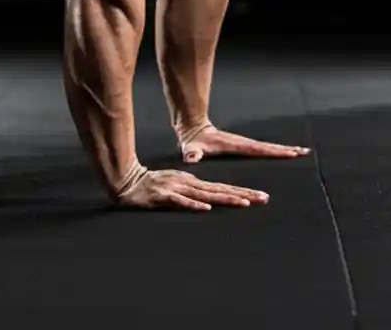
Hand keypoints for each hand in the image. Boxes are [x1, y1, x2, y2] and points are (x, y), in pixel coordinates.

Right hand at [115, 168, 269, 211]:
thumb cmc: (151, 186)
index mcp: (192, 181)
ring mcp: (176, 188)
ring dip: (224, 199)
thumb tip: (209, 201)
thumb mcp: (175, 186)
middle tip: (263, 198)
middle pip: (219, 190)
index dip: (241, 192)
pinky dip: (193, 205)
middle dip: (242, 194)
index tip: (260, 196)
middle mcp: (188, 183)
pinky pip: (180, 202)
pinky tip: (206, 209)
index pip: (221, 187)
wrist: (127, 182)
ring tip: (243, 204)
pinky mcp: (163, 196)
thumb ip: (191, 192)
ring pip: (205, 195)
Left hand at [177, 123, 310, 163]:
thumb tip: (192, 158)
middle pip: (269, 146)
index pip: (259, 149)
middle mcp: (244, 143)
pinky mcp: (243, 145)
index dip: (274, 151)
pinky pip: (262, 148)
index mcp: (237, 145)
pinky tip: (284, 153)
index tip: (290, 152)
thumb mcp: (192, 149)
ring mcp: (244, 143)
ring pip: (268, 146)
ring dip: (284, 149)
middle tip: (305, 152)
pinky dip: (275, 150)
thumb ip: (192, 154)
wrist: (194, 129)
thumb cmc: (194, 143)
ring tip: (302, 151)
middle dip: (286, 149)